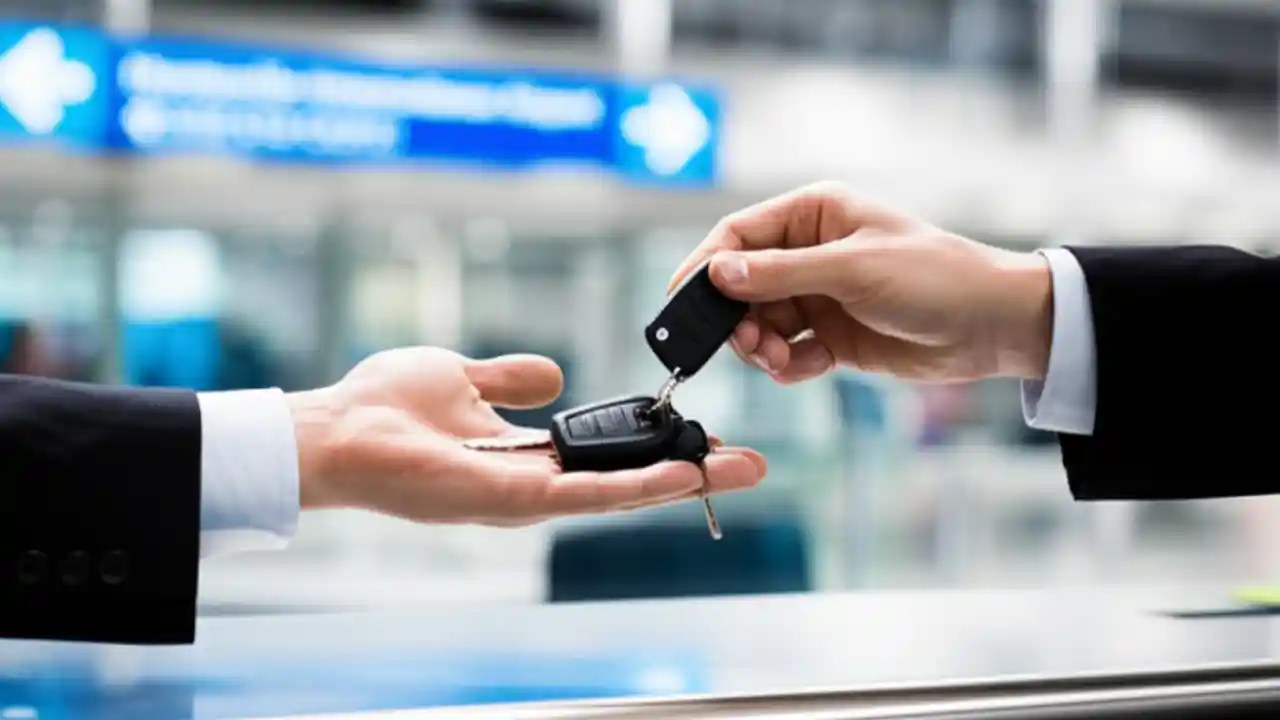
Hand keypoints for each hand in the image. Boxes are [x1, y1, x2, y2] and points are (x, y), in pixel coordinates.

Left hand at [286, 347, 764, 525]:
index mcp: (524, 455)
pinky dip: (638, 487)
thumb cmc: (384, 406)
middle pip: (625, 481)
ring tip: (739, 470)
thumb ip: (512, 378)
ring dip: (681, 482)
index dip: (655, 450)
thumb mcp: (463, 376)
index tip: (700, 437)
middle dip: (689, 473)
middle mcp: (533, 484)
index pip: (605, 458)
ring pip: (620, 492)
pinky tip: (682, 476)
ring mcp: (525, 498)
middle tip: (749, 465)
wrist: (335, 430)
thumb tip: (553, 375)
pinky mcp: (512, 501)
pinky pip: (587, 494)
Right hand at [669, 182, 1052, 383]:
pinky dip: (788, 365)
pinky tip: (810, 366)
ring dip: (760, 346)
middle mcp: (809, 252)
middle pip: (741, 284)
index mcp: (813, 214)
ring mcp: (819, 295)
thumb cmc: (934, 278)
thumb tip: (718, 273)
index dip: (706, 266)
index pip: (737, 235)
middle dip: (736, 317)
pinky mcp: (831, 335)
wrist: (993, 326)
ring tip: (780, 359)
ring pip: (759, 323)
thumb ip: (781, 274)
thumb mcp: (852, 270)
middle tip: (747, 344)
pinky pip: (787, 352)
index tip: (681, 300)